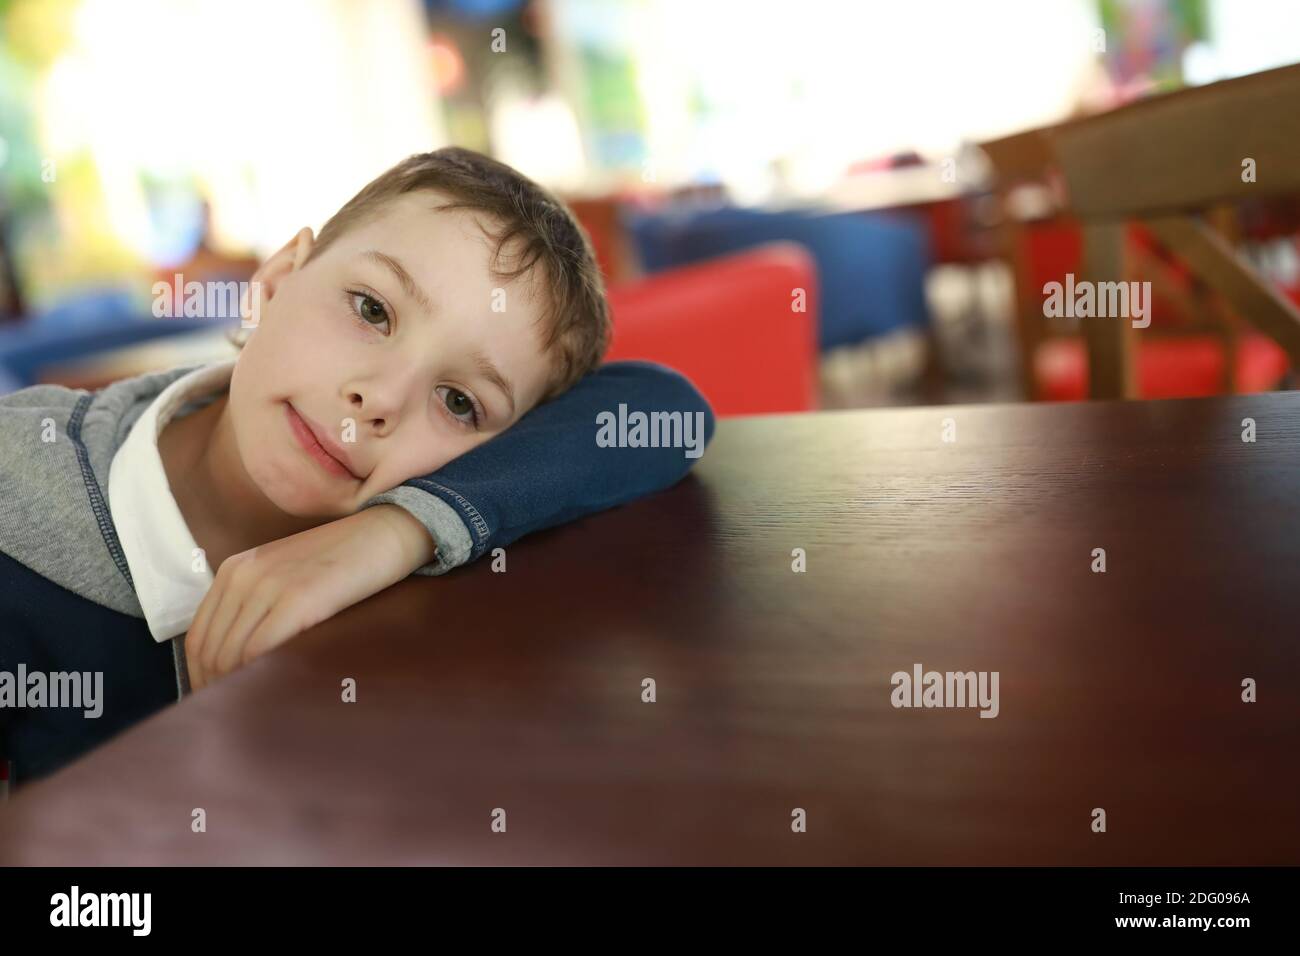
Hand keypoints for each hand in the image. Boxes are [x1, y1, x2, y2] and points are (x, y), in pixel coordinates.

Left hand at [184, 505, 436, 691]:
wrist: (385, 532)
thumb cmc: (345, 560)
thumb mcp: (288, 574)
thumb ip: (260, 604)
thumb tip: (243, 659)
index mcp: (235, 570)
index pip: (200, 636)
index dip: (202, 676)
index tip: (216, 700)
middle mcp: (243, 575)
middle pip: (210, 649)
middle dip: (215, 688)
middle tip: (233, 718)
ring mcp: (269, 585)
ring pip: (231, 654)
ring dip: (235, 688)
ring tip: (251, 713)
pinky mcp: (298, 598)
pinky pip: (260, 649)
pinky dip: (259, 676)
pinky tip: (272, 692)